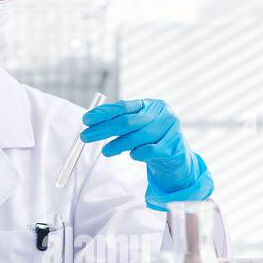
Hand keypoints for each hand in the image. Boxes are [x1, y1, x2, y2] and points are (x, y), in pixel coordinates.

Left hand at [80, 98, 212, 210]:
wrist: (177, 158)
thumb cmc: (152, 140)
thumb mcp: (138, 127)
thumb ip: (120, 122)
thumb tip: (91, 123)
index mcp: (151, 105)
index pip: (123, 106)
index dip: (103, 113)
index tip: (86, 120)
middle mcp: (162, 114)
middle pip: (127, 121)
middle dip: (103, 129)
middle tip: (85, 137)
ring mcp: (170, 130)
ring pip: (136, 137)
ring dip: (117, 144)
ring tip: (106, 151)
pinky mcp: (173, 147)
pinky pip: (148, 151)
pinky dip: (136, 154)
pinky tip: (132, 155)